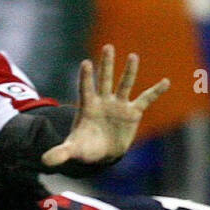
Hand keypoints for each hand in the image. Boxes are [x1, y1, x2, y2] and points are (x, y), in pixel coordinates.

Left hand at [42, 45, 169, 168]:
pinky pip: (146, 99)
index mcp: (88, 106)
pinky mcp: (132, 111)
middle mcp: (104, 101)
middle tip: (107, 47)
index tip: (86, 63)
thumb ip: (60, 153)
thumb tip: (44, 161)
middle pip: (104, 79)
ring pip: (124, 84)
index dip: (86, 77)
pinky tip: (166, 82)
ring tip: (132, 57)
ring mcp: (119, 104)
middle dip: (106, 65)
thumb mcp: (73, 150)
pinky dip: (156, 91)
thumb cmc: (86, 147)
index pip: (86, 88)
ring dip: (129, 71)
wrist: (102, 152)